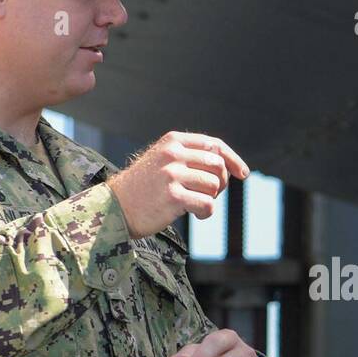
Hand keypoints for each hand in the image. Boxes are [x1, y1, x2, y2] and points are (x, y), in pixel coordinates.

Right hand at [106, 131, 248, 237]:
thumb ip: (191, 157)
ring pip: (214, 185)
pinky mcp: (172, 196)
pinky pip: (207, 204)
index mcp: (172, 141)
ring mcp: (172, 174)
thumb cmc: (144, 188)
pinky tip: (194, 215)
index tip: (242, 174)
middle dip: (220, 183)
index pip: (214, 144)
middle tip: (207, 195)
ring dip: (210, 199)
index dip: (232, 159)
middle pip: (218, 165)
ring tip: (195, 205)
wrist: (114, 208)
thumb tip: (229, 166)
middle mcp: (173, 154)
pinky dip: (205, 212)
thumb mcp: (164, 161)